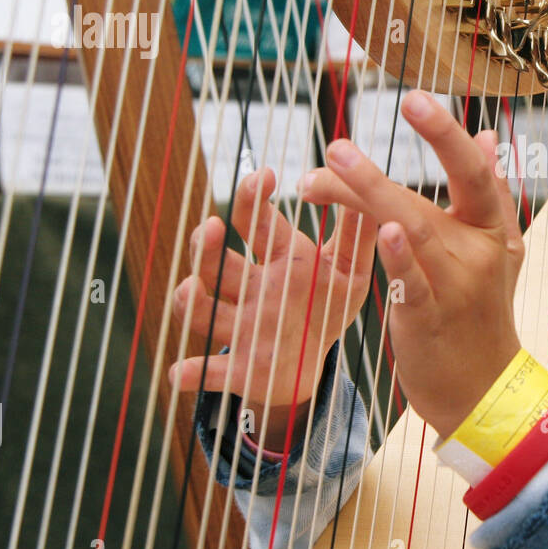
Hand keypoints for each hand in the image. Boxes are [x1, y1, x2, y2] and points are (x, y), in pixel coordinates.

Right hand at [169, 168, 376, 449]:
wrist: (311, 363)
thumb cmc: (327, 304)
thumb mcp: (349, 270)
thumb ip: (357, 234)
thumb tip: (368, 187)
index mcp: (280, 260)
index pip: (259, 224)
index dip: (255, 199)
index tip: (262, 175)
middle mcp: (252, 289)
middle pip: (222, 264)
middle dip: (209, 246)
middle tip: (210, 227)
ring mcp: (241, 328)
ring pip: (206, 311)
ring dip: (192, 300)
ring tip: (189, 290)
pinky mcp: (240, 370)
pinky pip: (212, 372)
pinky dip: (194, 373)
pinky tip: (180, 374)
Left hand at [299, 90, 524, 439]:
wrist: (485, 392)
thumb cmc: (481, 316)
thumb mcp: (497, 253)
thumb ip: (490, 194)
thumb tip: (489, 135)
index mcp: (492, 230)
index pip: (473, 172)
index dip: (445, 134)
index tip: (412, 98)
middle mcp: (479, 253)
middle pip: (424, 201)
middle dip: (375, 172)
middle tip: (334, 146)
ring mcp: (457, 287)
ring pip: (411, 231)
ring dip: (368, 196)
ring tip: (327, 170)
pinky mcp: (431, 319)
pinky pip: (412, 283)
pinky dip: (398, 256)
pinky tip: (381, 230)